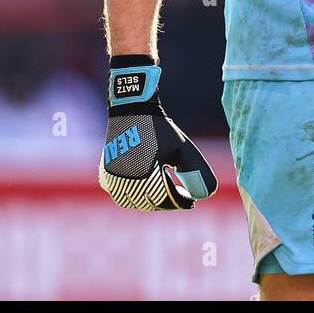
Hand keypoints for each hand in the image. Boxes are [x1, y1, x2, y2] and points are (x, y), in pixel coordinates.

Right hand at [98, 56, 217, 209]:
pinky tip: (147, 186)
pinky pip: (121, 194)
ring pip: (134, 201)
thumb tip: (208, 195)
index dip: (180, 203)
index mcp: (144, 176)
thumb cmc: (160, 129)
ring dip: (150, 200)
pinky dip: (134, 194)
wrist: (132, 110)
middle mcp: (125, 180)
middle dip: (167, 201)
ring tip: (164, 191)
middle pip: (150, 203)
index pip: (165, 200)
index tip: (191, 202)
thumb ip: (198, 172)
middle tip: (181, 197)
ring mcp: (112, 179)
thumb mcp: (184, 149)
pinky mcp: (106, 175)